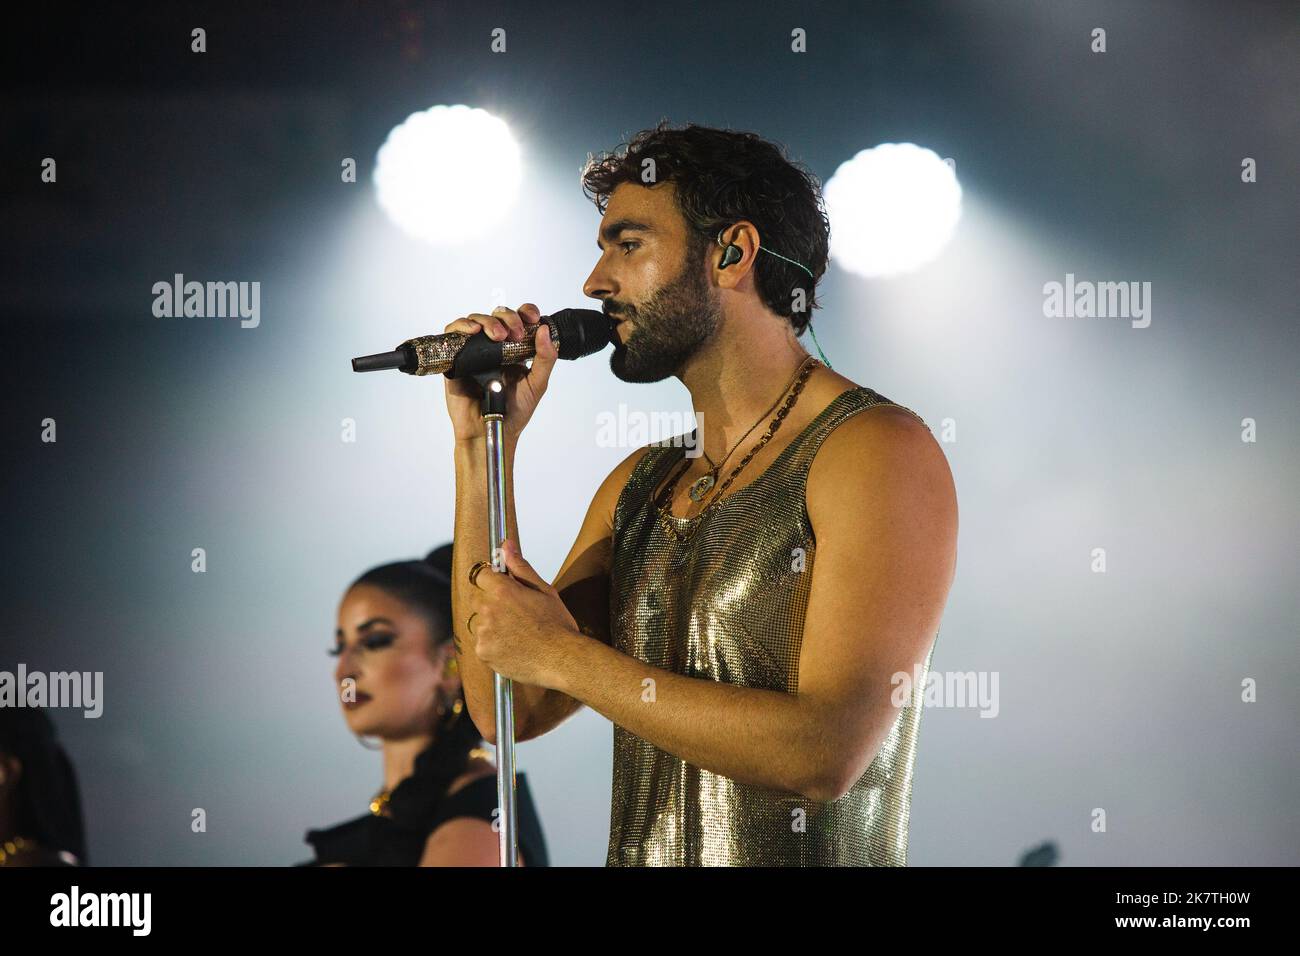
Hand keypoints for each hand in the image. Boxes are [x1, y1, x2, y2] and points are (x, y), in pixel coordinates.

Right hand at [442, 303, 558, 444]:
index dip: (525, 311)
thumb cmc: (513, 411)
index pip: (520, 320)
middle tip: (513, 334)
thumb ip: (545, 359)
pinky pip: (453, 333)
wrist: (489, 430)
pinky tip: (472, 332)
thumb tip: (544, 331)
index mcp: (515, 349)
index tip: (532, 317)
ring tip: (496, 337)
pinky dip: (461, 326)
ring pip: (476, 320)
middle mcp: (494, 347)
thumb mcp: (537, 384)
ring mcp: (474, 351)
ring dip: (487, 321)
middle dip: (508, 318)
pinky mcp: (456, 357)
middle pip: (498, 315)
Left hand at [465, 538, 580, 688]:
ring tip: (517, 633)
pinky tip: (513, 646)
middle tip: (514, 614)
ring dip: (492, 625)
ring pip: (479, 623)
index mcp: (503, 591)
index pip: (480, 574)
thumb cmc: (557, 624)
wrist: (562, 659)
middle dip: (490, 602)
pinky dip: (493, 645)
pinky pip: (482, 644)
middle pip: (476, 599)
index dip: (490, 580)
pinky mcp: (483, 652)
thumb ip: (520, 567)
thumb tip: (506, 544)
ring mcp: (484, 632)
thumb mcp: (544, 590)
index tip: (499, 587)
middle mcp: (488, 610)